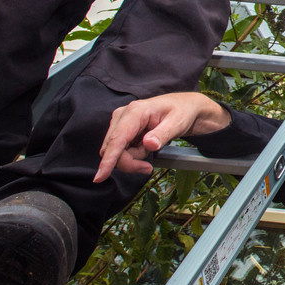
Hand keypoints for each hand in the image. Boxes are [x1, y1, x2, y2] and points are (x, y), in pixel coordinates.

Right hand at [96, 92, 228, 181]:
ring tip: (152, 147)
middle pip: (113, 149)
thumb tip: (149, 144)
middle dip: (130, 162)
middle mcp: (123, 116)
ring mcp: (121, 123)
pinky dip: (134, 155)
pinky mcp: (122, 130)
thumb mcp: (178, 123)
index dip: (109, 159)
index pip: (117, 139)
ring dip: (133, 158)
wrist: (184, 107)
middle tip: (148, 167)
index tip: (100, 176)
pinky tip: (146, 146)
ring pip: (116, 153)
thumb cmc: (182, 111)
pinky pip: (121, 151)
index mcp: (135, 111)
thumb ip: (163, 134)